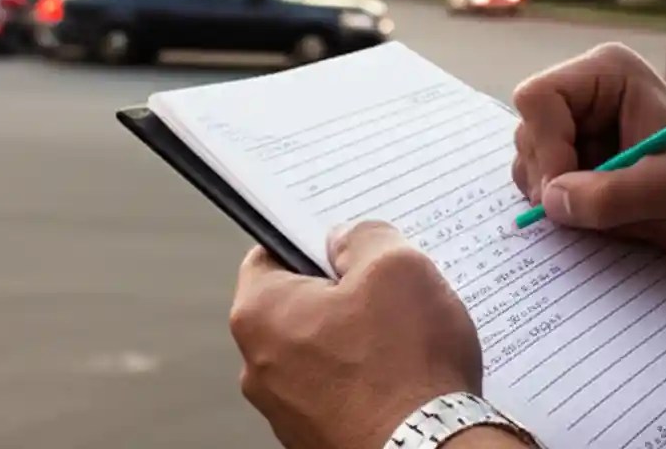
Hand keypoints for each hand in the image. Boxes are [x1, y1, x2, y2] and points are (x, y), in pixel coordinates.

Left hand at [228, 221, 482, 448]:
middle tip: (389, 293)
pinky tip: (404, 379)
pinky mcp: (316, 437)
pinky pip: (339, 391)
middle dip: (343, 293)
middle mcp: (259, 365)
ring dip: (359, 339)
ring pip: (322, 350)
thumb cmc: (406, 368)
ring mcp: (286, 409)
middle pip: (299, 304)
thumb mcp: (397, 266)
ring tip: (405, 341)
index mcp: (260, 313)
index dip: (314, 242)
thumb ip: (364, 236)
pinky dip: (367, 380)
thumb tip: (348, 239)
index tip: (350, 247)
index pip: (271, 253)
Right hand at [511, 43, 665, 259]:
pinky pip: (539, 182)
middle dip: (549, 176)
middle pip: (528, 131)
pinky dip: (557, 205)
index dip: (545, 146)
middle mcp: (585, 92)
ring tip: (601, 212)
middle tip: (582, 211)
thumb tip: (551, 201)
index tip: (566, 190)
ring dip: (553, 195)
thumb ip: (614, 195)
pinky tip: (595, 213)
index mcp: (608, 73)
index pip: (538, 98)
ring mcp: (576, 126)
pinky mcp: (573, 158)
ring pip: (528, 160)